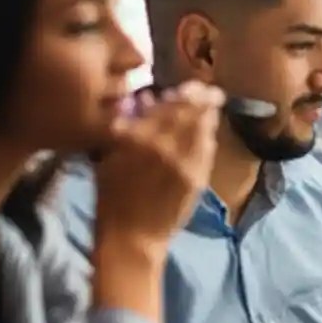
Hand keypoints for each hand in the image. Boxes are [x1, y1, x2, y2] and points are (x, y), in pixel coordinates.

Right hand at [94, 81, 223, 245]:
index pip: (170, 105)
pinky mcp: (197, 178)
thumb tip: (146, 99)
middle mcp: (163, 145)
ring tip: (212, 107)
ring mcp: (184, 162)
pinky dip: (208, 137)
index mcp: (137, 136)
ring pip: (203, 128)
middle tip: (210, 91)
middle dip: (203, 99)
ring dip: (209, 115)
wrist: (132, 236)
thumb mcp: (109, 157)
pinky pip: (207, 150)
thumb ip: (128, 126)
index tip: (192, 86)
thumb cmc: (112, 197)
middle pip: (192, 112)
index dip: (185, 93)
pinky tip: (208, 133)